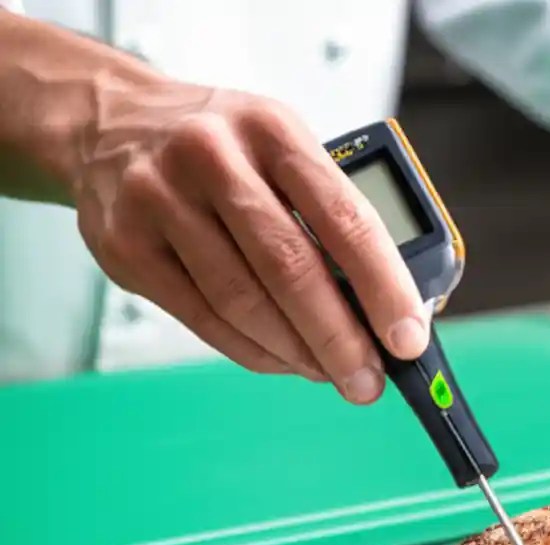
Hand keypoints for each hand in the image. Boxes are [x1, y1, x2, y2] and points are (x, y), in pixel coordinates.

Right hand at [69, 80, 429, 402]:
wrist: (107, 124)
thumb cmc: (225, 146)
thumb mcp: (282, 145)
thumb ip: (332, 210)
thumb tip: (392, 302)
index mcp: (273, 129)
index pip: (344, 216)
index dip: (383, 285)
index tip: (407, 337)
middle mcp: (212, 157)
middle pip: (290, 268)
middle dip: (340, 338)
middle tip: (369, 381)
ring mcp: (160, 200)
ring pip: (242, 302)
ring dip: (296, 353)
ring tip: (330, 374)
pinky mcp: (127, 246)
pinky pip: (203, 318)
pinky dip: (252, 350)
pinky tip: (283, 359)